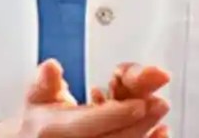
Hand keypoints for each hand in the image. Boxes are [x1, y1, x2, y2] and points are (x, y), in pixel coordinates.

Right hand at [0, 59, 168, 137]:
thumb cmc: (41, 123)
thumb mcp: (37, 97)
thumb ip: (46, 81)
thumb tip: (51, 67)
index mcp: (53, 130)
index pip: (88, 124)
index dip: (114, 115)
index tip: (139, 104)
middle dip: (139, 123)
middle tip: (160, 104)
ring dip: (144, 134)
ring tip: (162, 117)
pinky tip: (161, 133)